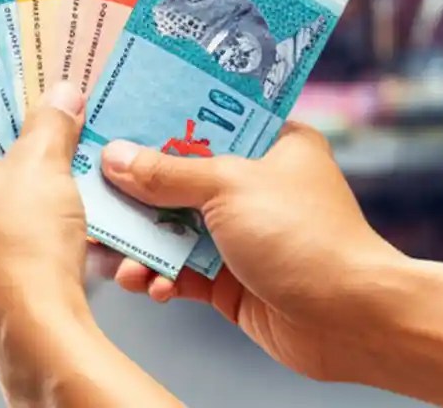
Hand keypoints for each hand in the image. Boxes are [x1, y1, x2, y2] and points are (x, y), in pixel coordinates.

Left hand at [0, 83, 90, 351]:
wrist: (36, 333)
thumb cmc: (26, 243)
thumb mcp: (43, 167)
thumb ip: (49, 122)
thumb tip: (62, 92)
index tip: (24, 84)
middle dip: (11, 139)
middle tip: (50, 116)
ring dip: (20, 178)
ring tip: (60, 158)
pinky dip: (18, 214)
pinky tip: (54, 206)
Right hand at [99, 123, 402, 381]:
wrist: (351, 322)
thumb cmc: (306, 237)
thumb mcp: (228, 187)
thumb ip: (166, 173)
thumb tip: (114, 157)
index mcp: (270, 143)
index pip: (203, 120)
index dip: (156, 123)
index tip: (112, 123)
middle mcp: (254, 185)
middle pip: (177, 177)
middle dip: (133, 191)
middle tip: (91, 192)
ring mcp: (240, 234)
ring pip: (171, 228)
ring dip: (140, 242)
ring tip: (113, 254)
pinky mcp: (229, 280)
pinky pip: (178, 271)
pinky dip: (158, 277)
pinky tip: (146, 284)